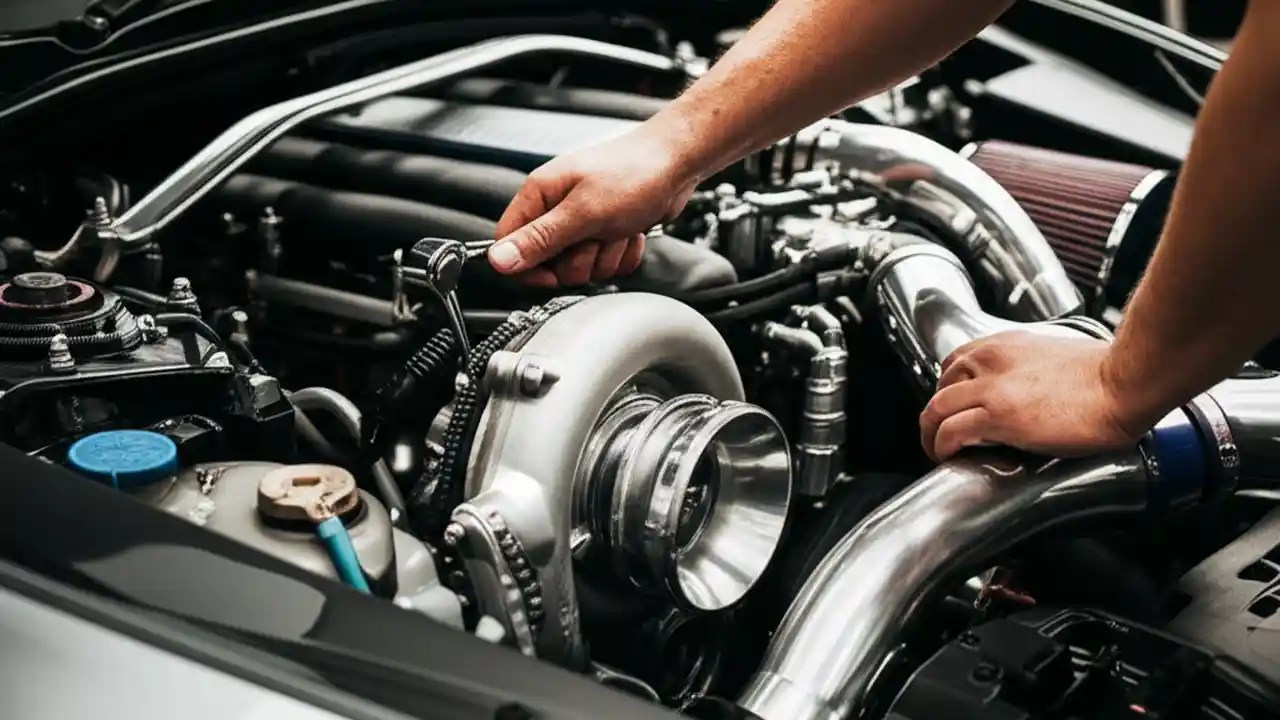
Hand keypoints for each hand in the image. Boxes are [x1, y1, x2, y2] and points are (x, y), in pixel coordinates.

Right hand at [487, 126, 699, 287]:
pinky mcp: (605, 232)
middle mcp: (557, 207)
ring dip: (605, 256)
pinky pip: (606, 263)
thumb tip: (499, 260)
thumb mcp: (584, 212)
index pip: (509, 243)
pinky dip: (623, 254)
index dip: (529, 267)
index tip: (553, 273)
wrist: (678, 163)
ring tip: (619, 228)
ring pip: (580, 266)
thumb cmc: (635, 172)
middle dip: (578, 260)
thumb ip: (540, 239)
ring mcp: (583, 221)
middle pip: (548, 263)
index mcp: (540, 194)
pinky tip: (631, 231)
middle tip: (597, 236)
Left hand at [919, 331, 1147, 461]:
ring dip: (931, 434)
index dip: (949, 390)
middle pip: (940, 387)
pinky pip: (950, 432)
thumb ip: (1027, 369)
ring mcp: (991, 387)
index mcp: (1003, 345)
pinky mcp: (998, 415)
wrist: (1123, 382)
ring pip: (935, 410)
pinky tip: (950, 457)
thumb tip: (1024, 392)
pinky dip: (943, 447)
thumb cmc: (1104, 374)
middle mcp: (990, 360)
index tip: (954, 410)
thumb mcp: (1052, 357)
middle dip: (936, 414)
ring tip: (939, 452)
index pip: (955, 363)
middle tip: (942, 436)